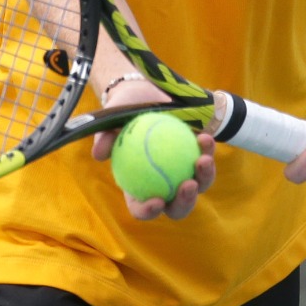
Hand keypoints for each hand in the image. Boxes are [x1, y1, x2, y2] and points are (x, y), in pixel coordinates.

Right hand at [89, 79, 216, 220]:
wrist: (142, 94)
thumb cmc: (122, 112)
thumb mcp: (109, 122)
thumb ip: (105, 138)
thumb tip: (99, 154)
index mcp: (138, 187)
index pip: (142, 209)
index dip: (149, 211)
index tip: (157, 200)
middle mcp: (163, 185)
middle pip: (176, 206)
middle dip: (185, 202)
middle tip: (188, 185)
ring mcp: (182, 172)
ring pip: (199, 185)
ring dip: (205, 177)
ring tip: (203, 160)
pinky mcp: (197, 155)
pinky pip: (205, 157)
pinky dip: (207, 150)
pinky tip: (205, 139)